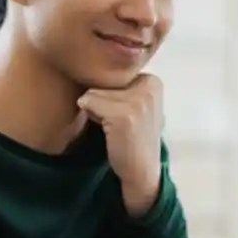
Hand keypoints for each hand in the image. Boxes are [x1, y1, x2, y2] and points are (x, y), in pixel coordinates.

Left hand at [77, 74, 163, 217]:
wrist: (141, 172)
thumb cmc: (132, 138)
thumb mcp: (135, 105)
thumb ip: (122, 86)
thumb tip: (83, 66)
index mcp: (153, 81)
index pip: (112, 75)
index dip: (111, 96)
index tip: (126, 115)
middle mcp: (150, 86)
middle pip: (101, 82)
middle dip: (104, 102)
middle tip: (120, 124)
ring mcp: (138, 100)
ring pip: (93, 92)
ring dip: (97, 111)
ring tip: (114, 128)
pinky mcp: (124, 115)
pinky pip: (87, 102)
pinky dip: (92, 118)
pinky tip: (110, 132)